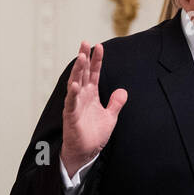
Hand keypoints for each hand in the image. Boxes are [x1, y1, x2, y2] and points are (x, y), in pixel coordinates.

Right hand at [60, 42, 126, 175]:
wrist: (86, 152)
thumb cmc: (94, 134)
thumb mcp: (110, 116)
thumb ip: (115, 103)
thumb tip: (123, 91)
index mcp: (91, 95)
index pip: (93, 74)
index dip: (96, 60)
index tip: (99, 46)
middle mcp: (81, 97)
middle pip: (82, 73)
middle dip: (84, 58)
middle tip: (85, 43)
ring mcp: (75, 105)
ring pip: (75, 84)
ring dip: (78, 70)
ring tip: (81, 57)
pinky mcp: (70, 116)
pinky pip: (71, 103)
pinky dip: (72, 93)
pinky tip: (75, 84)